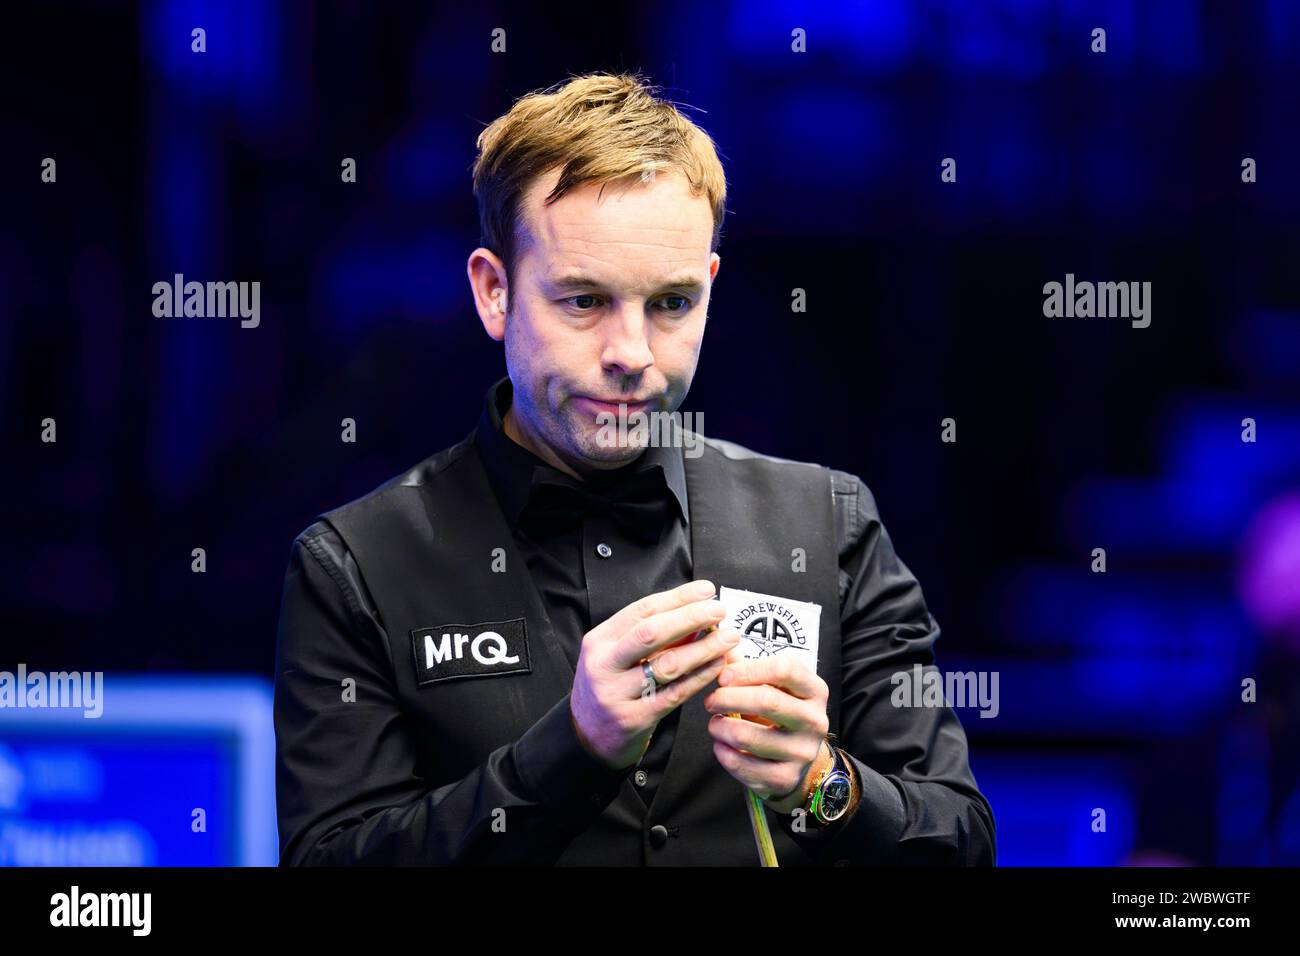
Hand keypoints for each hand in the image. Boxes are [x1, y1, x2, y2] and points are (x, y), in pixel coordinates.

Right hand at [570, 579, 742, 769]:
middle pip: (652, 633)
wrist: (587, 735)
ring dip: (703, 648)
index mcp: (599, 640)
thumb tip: (695, 612)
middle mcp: (604, 664)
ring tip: (728, 638)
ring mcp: (616, 693)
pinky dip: (700, 676)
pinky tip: (717, 665)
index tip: (706, 591)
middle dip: (690, 617)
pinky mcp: (634, 719)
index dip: (678, 598)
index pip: (643, 610)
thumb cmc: (609, 687)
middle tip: (719, 610)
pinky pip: (675, 693)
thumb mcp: (618, 655)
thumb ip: (653, 636)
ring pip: (667, 665)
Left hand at [702, 648, 831, 814]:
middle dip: (728, 698)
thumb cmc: (779, 714)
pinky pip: (741, 764)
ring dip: (719, 727)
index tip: (723, 676)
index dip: (748, 670)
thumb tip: (720, 645)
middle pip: (766, 701)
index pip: (784, 669)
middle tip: (711, 701)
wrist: (796, 759)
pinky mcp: (785, 779)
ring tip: (715, 723)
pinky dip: (722, 752)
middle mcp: (815, 721)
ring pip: (747, 736)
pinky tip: (722, 744)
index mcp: (815, 691)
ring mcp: (802, 753)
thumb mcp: (772, 686)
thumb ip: (747, 666)